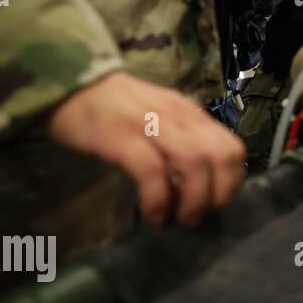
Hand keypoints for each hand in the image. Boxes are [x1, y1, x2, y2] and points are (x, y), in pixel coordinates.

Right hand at [45, 71, 245, 227]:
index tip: (217, 203)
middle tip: (201, 215)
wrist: (70, 84)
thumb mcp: (160, 119)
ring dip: (194, 199)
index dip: (232, 181)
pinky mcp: (120, 136)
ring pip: (195, 162)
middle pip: (222, 156)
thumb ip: (181, 142)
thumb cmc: (117, 108)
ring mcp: (150, 124)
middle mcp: (178, 116)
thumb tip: (198, 186)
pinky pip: (152, 170)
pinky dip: (159, 198)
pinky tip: (153, 214)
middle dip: (219, 193)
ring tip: (180, 219)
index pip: (232, 147)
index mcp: (190, 114)